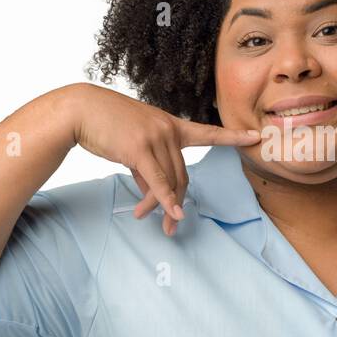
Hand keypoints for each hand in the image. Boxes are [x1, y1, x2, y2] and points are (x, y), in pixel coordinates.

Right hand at [69, 84, 261, 235]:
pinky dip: (164, 200)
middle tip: (171, 226)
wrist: (81, 110)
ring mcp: (156, 138)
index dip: (232, 136)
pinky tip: (172, 214)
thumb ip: (149, 169)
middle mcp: (168, 130)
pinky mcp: (140, 148)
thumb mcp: (134, 145)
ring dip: (159, 205)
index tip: (256, 136)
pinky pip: (157, 180)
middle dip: (178, 202)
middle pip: (182, 174)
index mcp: (171, 125)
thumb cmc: (106, 126)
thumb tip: (155, 196)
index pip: (207, 132)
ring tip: (146, 220)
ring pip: (168, 181)